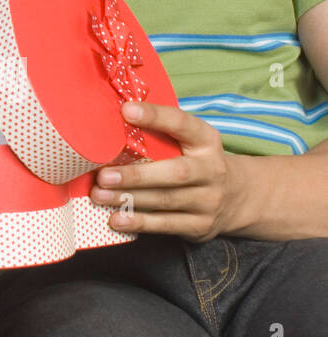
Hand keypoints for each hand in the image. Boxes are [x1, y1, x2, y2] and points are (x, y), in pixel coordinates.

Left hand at [89, 102, 252, 241]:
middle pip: (175, 173)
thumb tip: (115, 116)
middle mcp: (212, 170)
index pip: (182, 124)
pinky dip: (139, 222)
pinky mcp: (200, 225)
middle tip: (103, 176)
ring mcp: (208, 200)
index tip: (126, 110)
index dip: (155, 116)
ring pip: (166, 200)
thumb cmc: (195, 160)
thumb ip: (161, 130)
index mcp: (206, 141)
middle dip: (136, 175)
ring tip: (99, 196)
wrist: (237, 197)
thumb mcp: (190, 140)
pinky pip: (166, 224)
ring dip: (129, 199)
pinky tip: (116, 219)